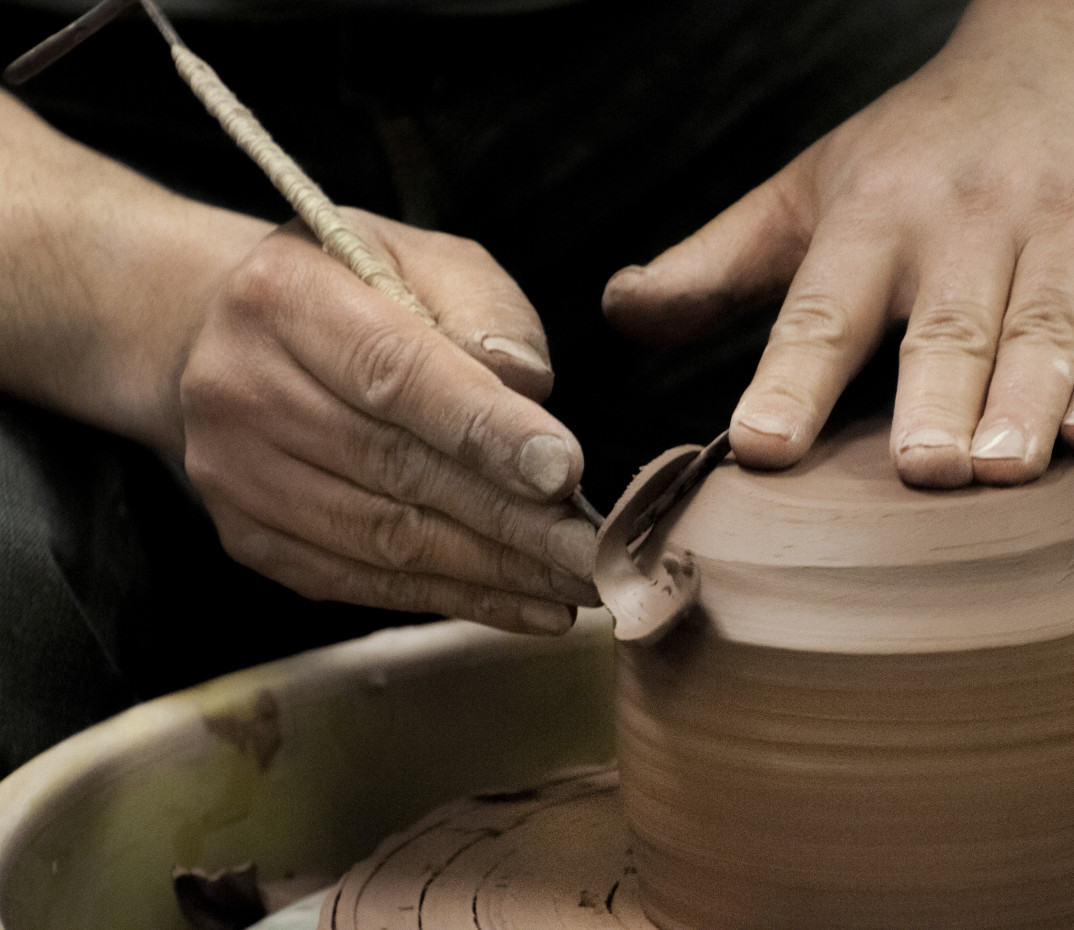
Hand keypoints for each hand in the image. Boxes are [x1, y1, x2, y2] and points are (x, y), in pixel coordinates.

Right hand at [180, 210, 597, 632]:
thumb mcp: (423, 258)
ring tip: (580, 584)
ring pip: (385, 540)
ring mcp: (234, 474)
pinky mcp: (248, 538)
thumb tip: (527, 388)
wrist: (223, 333)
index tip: (566, 472)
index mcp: (283, 298)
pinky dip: (456, 599)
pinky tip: (529, 607)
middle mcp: (239, 389)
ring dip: (496, 572)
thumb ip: (482, 312)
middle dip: (513, 519)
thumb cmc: (354, 288)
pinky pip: (365, 583)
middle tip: (599, 550)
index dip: (483, 430)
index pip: (394, 374)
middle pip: (396, 469)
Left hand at [603, 0, 1073, 486]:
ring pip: (1043, 325)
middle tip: (919, 472)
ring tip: (1003, 470)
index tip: (760, 447)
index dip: (791, 378)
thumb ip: (719, 263)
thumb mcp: (812, 189)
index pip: (823, 307)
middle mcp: (968, 218)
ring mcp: (1069, 227)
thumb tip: (618, 311)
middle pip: (945, 324)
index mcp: (874, 214)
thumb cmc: (928, 147)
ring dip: (1024, 398)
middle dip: (932, 397)